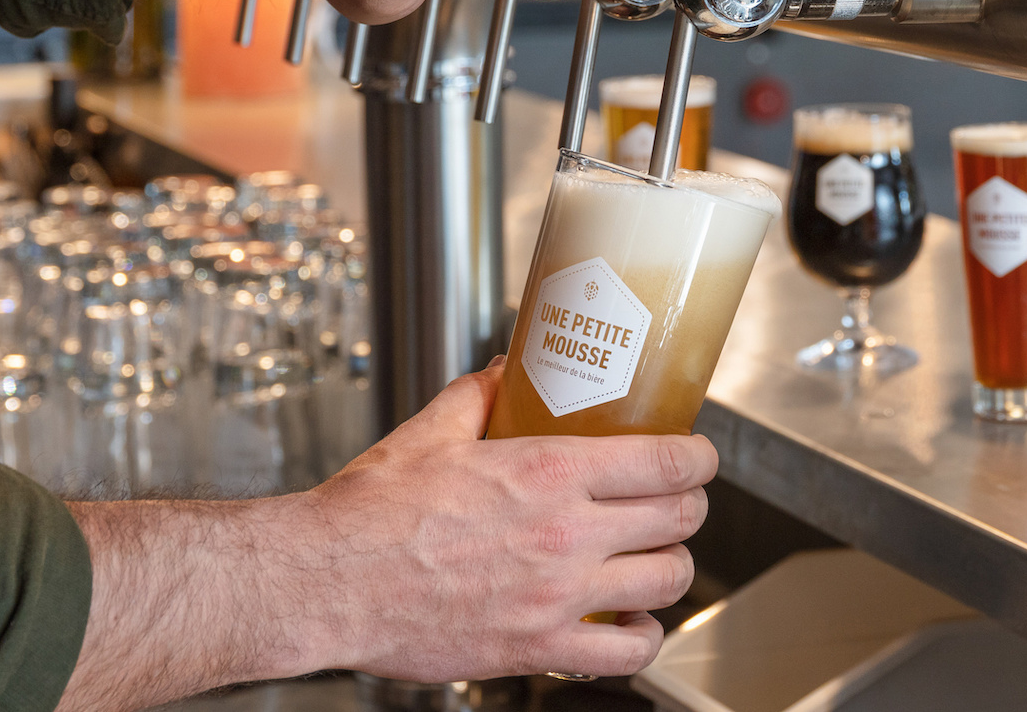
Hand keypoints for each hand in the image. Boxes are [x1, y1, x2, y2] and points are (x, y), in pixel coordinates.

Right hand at [293, 357, 713, 681]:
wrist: (326, 583)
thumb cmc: (370, 514)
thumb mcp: (431, 432)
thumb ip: (481, 396)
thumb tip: (506, 372)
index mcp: (547, 472)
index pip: (666, 461)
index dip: (699, 458)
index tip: (698, 456)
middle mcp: (565, 534)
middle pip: (678, 519)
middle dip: (689, 506)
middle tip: (677, 501)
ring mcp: (557, 597)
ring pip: (666, 582)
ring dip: (673, 566)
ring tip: (658, 556)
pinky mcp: (537, 649)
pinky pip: (624, 654)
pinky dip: (642, 638)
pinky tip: (631, 622)